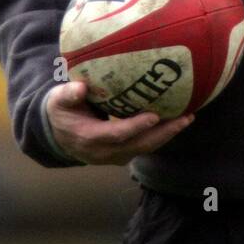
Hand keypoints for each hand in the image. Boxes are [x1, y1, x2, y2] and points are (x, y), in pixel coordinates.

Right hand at [46, 80, 194, 164]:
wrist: (56, 136)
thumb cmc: (61, 111)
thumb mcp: (58, 101)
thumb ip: (68, 94)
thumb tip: (80, 87)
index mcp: (89, 137)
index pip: (117, 135)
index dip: (136, 127)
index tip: (154, 116)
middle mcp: (104, 152)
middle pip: (138, 145)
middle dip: (163, 133)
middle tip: (185, 118)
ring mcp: (114, 156)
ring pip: (144, 148)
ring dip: (167, 136)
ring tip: (187, 118)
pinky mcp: (121, 155)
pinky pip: (144, 147)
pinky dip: (160, 136)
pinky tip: (176, 122)